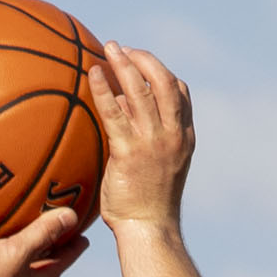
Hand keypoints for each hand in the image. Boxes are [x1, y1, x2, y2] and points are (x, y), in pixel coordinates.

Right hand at [0, 204, 87, 276]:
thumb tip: (71, 216)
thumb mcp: (18, 253)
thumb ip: (41, 233)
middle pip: (28, 263)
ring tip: (6, 219)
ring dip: (0, 242)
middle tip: (51, 224)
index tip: (83, 238)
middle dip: (40, 246)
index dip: (71, 252)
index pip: (56, 266)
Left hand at [88, 40, 195, 232]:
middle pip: (165, 83)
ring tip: (108, 48)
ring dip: (125, 65)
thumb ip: (143, 138)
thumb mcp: (154, 167)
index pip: (181, 95)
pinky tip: (92, 75)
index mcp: (183, 138)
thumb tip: (121, 112)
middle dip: (144, 59)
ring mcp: (154, 142)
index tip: (144, 62)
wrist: (149, 229)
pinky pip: (115, 113)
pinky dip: (104, 90)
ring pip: (143, 91)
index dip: (163, 74)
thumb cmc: (146, 205)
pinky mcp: (130, 152)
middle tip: (122, 48)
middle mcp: (173, 135)